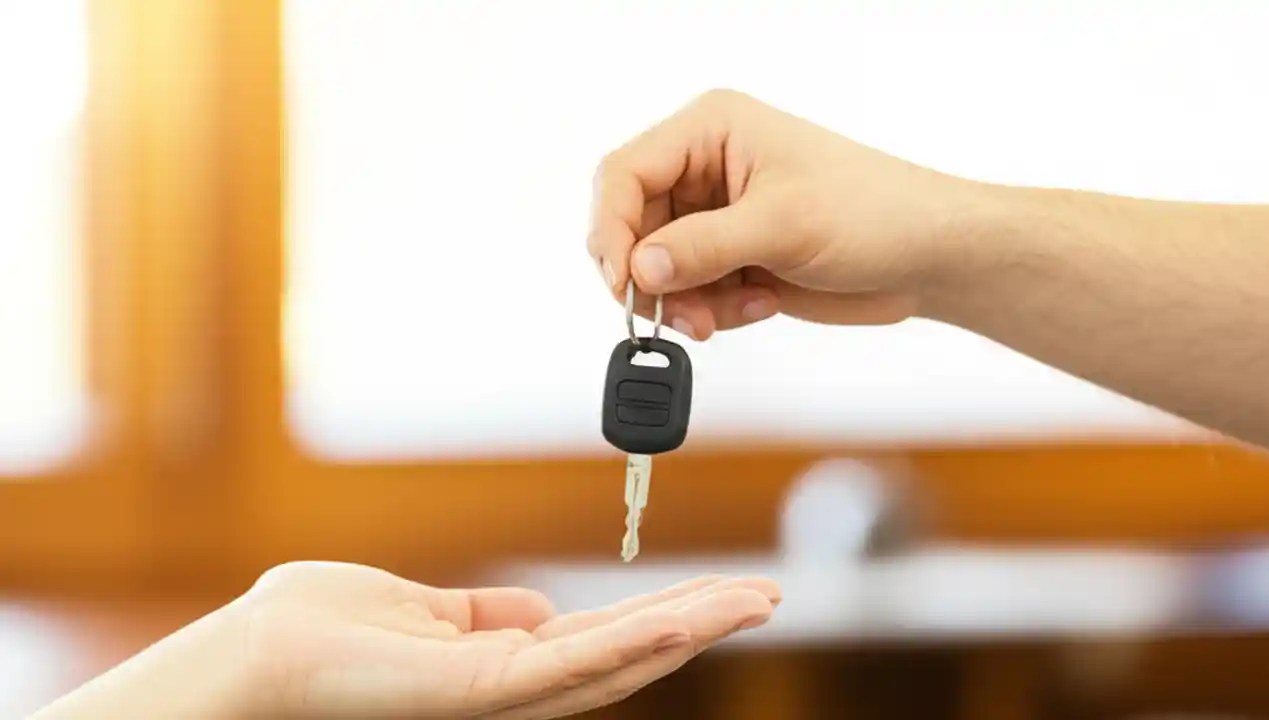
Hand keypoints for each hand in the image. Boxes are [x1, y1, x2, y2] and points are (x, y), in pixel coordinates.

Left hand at [35, 562, 778, 718]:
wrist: (249, 660)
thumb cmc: (319, 632)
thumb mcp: (421, 610)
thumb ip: (484, 614)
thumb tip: (540, 612)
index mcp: (500, 667)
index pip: (601, 643)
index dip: (666, 619)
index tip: (722, 592)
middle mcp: (510, 694)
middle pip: (624, 659)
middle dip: (700, 627)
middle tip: (768, 597)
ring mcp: (496, 700)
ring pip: (610, 666)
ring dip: (685, 631)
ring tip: (749, 602)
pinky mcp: (474, 695)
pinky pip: (563, 668)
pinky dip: (629, 643)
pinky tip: (679, 618)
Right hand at [588, 89, 990, 339]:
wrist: (929, 257)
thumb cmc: (875, 212)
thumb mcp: (784, 224)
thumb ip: (703, 247)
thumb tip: (639, 270)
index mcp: (710, 130)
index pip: (624, 174)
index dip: (611, 228)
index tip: (622, 279)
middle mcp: (704, 170)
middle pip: (632, 228)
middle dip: (651, 277)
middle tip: (675, 313)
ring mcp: (717, 217)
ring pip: (657, 270)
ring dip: (685, 302)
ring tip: (729, 314)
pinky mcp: (732, 258)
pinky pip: (689, 293)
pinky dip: (713, 311)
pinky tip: (760, 304)